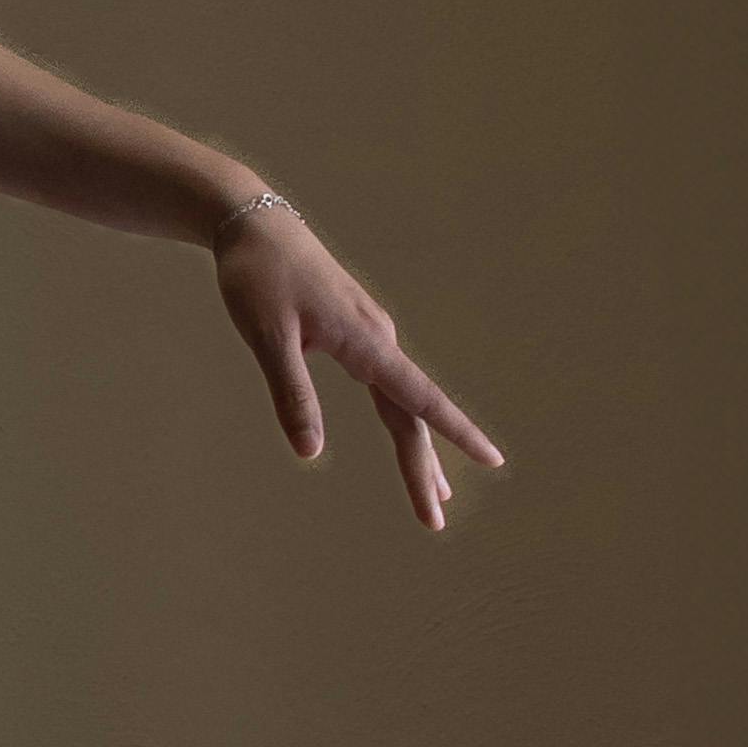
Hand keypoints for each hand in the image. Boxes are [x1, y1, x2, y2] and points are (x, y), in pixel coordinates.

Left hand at [214, 205, 505, 531]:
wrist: (254, 225)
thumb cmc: (259, 278)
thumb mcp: (268, 337)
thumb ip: (291, 393)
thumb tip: (310, 452)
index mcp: (366, 343)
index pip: (419, 398)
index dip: (455, 432)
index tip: (493, 459)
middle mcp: (378, 341)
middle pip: (411, 415)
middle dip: (424, 469)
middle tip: (433, 521)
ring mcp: (370, 337)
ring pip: (402, 403)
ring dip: (417, 449)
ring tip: (438, 495)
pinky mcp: (356, 333)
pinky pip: (388, 385)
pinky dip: (400, 418)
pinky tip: (405, 433)